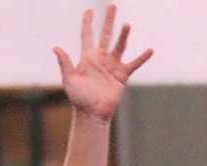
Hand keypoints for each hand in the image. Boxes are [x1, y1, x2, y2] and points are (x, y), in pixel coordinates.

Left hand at [53, 5, 152, 122]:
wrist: (92, 113)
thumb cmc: (79, 98)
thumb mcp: (69, 80)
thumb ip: (65, 63)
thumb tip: (56, 48)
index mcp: (87, 57)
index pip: (87, 35)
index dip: (87, 23)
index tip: (89, 10)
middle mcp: (101, 58)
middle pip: (106, 35)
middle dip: (109, 20)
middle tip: (112, 5)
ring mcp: (112, 65)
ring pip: (120, 46)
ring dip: (123, 35)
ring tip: (127, 25)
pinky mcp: (122, 75)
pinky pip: (134, 64)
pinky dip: (142, 58)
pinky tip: (150, 50)